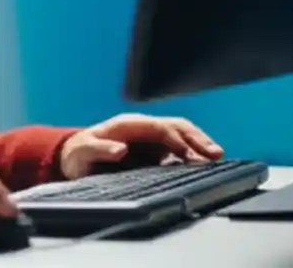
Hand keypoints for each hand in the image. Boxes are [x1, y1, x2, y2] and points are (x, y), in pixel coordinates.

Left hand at [59, 113, 224, 179]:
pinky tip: (205, 168)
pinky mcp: (156, 151)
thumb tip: (120, 150)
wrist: (75, 158)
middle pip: (177, 127)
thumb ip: (99, 150)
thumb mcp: (82, 152)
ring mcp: (151, 139)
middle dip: (197, 139)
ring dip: (200, 146)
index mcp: (129, 125)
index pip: (160, 127)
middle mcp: (143, 128)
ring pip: (183, 136)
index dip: (177, 139)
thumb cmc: (79, 154)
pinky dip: (194, 156)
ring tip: (217, 160)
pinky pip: (180, 150)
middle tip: (216, 155)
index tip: (191, 155)